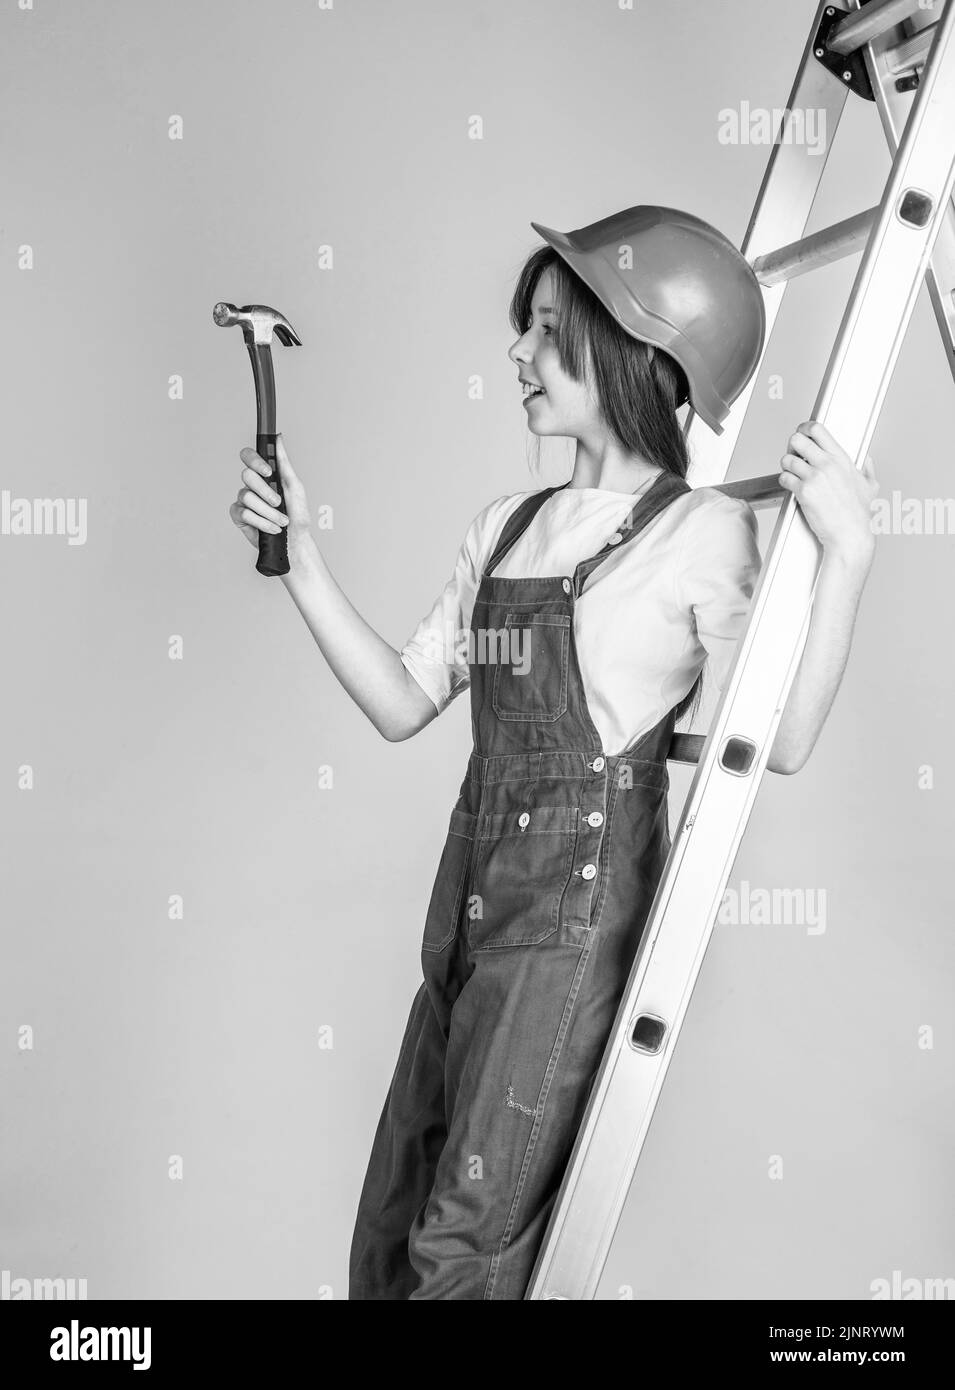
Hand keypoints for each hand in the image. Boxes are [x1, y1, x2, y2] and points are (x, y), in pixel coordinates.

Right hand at [229, 433, 314, 565]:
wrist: (295, 542)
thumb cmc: (297, 515)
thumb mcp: (295, 486)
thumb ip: (284, 462)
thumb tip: (278, 437)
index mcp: (264, 475)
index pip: (249, 456)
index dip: (254, 460)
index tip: (268, 471)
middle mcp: (252, 485)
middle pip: (246, 476)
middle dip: (266, 492)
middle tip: (279, 502)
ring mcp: (244, 501)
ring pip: (247, 497)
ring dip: (269, 512)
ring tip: (281, 522)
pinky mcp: (238, 516)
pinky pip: (244, 513)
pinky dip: (261, 522)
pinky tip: (272, 529)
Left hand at [778, 420, 878, 564]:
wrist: (849, 534)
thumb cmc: (859, 515)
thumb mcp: (870, 487)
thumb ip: (868, 470)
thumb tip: (867, 461)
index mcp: (842, 459)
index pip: (818, 429)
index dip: (805, 428)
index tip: (802, 433)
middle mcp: (827, 464)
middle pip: (797, 439)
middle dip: (792, 447)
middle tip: (794, 455)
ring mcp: (815, 477)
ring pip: (787, 459)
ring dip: (786, 466)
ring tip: (793, 474)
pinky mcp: (804, 491)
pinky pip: (784, 477)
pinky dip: (785, 481)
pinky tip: (792, 487)